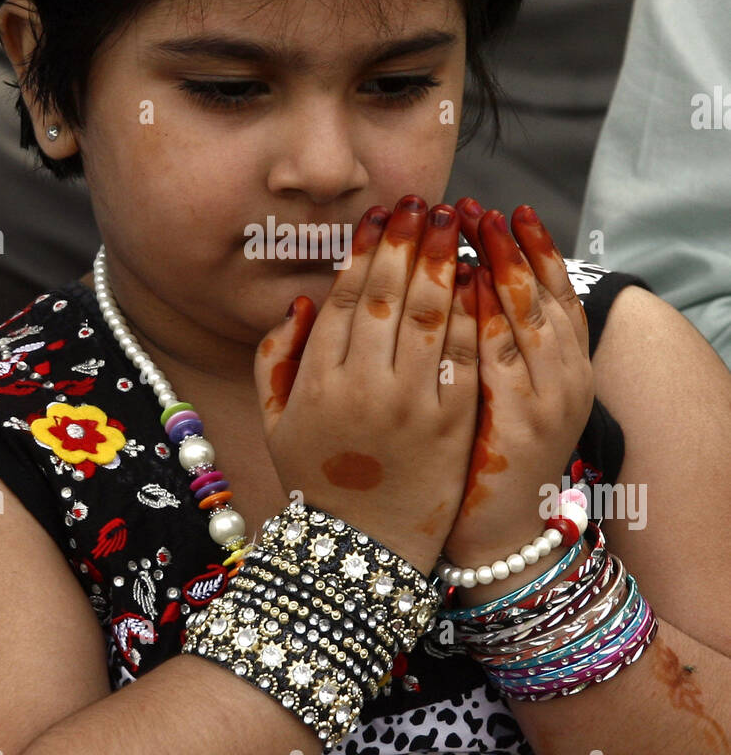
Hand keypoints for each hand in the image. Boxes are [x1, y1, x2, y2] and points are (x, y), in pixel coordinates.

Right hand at [253, 197, 478, 575]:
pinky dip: (474, 311)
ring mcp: (414, 404)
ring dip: (445, 262)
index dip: (365, 250)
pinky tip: (479, 278)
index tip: (380, 216)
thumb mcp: (274, 421)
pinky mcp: (455, 422)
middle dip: (408, 241)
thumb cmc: (313, 479)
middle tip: (422, 204)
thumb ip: (277, 357)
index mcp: (319, 381)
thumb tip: (303, 300)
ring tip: (454, 225)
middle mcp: (365, 385)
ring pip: (433, 314)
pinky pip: (467, 353)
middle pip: (390, 294)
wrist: (361, 550)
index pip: (344, 296)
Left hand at [443, 199, 593, 571]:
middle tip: (475, 206)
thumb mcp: (508, 394)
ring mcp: (547, 400)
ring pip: (528, 316)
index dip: (533, 247)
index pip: (557, 292)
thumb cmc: (492, 457)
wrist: (498, 535)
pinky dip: (484, 315)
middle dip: (508, 244)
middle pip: (543, 293)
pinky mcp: (515, 423)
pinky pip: (499, 356)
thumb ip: (501, 343)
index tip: (508, 208)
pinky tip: (462, 283)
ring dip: (498, 265)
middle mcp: (567, 378)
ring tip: (467, 227)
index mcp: (567, 369)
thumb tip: (472, 279)